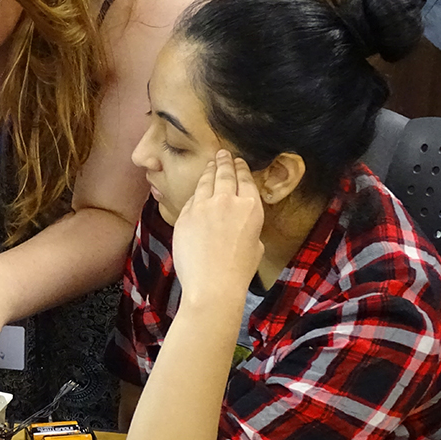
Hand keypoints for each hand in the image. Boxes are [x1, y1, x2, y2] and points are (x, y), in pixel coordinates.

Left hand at [172, 150, 263, 304]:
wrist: (212, 286)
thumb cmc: (238, 272)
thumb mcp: (255, 245)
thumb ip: (248, 225)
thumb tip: (239, 221)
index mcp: (251, 207)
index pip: (245, 179)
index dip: (241, 168)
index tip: (238, 162)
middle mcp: (227, 201)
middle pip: (224, 174)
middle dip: (224, 162)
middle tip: (223, 154)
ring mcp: (203, 206)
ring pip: (205, 181)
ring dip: (209, 170)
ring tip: (211, 164)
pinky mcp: (185, 215)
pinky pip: (190, 199)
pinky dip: (195, 193)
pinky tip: (196, 190)